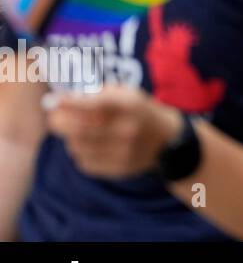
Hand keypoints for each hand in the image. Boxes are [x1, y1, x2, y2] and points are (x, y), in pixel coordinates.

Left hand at [46, 87, 182, 178]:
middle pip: (78, 128)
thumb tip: (63, 101)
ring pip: (78, 147)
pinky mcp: (119, 168)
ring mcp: (123, 151)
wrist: (169, 140)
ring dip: (71, 138)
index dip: (70, 103)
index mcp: (131, 105)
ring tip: (77, 132)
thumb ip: (99, 94)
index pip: (93, 105)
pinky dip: (80, 154)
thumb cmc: (140, 111)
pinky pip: (84, 163)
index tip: (55, 100)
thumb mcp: (128, 94)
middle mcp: (127, 128)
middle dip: (59, 122)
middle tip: (54, 118)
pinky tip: (89, 146)